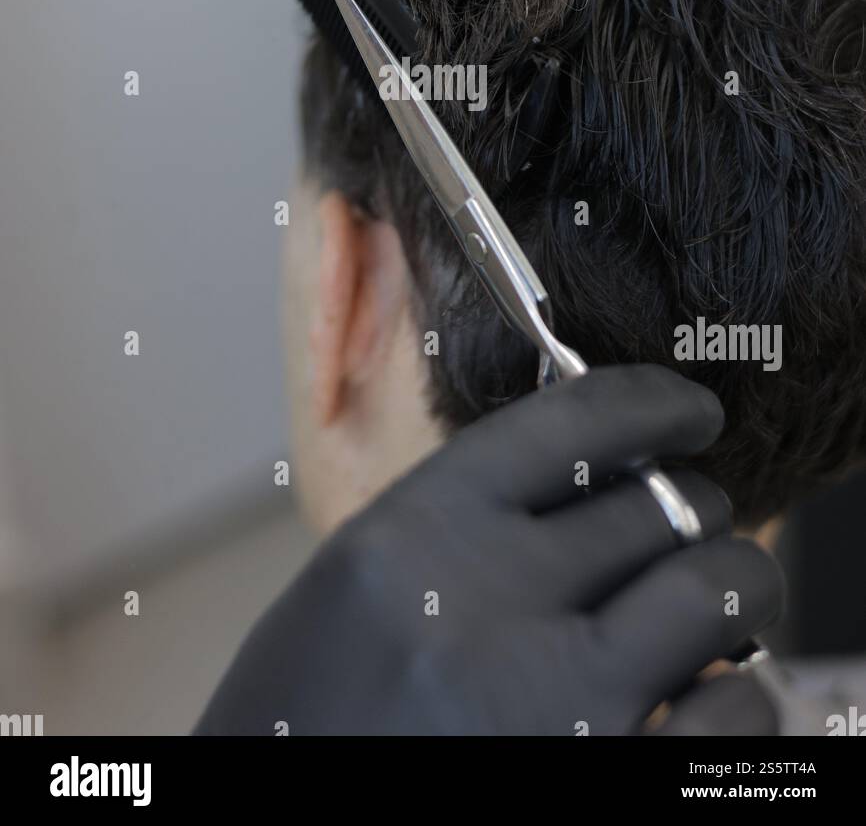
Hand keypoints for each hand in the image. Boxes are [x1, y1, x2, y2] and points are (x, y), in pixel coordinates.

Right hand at [195, 365, 783, 735]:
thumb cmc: (304, 737)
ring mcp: (555, 707)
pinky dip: (733, 693)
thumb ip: (456, 533)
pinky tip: (699, 698)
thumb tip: (584, 489)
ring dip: (733, 587)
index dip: (655, 403)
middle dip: (695, 510)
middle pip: (655, 502)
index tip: (691, 412)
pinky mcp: (607, 786)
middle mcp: (483, 604)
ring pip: (715, 588)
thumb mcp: (350, 598)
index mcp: (410, 537)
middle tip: (695, 530)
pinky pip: (732, 709)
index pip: (572, 421)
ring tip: (720, 604)